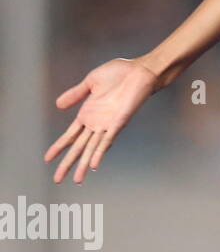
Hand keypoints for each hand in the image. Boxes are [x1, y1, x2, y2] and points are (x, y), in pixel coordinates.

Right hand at [45, 58, 159, 182]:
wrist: (140, 70)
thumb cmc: (119, 73)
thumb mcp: (91, 82)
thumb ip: (75, 94)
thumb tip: (58, 105)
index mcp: (88, 114)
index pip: (70, 136)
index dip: (59, 147)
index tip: (47, 159)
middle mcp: (97, 123)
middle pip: (79, 147)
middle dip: (68, 163)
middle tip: (58, 180)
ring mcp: (108, 124)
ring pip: (92, 149)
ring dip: (83, 164)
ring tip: (77, 180)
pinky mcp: (119, 122)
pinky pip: (107, 140)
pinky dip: (100, 153)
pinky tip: (93, 165)